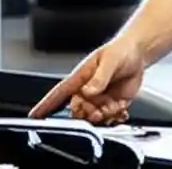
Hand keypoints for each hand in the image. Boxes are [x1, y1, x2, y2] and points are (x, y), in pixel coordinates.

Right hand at [27, 39, 145, 123]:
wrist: (137, 55)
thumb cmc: (119, 51)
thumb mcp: (109, 60)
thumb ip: (99, 77)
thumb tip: (88, 91)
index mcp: (80, 78)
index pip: (58, 93)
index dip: (45, 105)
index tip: (34, 116)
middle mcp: (86, 92)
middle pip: (77, 113)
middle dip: (88, 115)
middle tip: (100, 108)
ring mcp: (98, 100)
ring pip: (94, 119)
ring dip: (104, 116)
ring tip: (114, 104)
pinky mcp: (111, 106)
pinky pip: (109, 119)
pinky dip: (115, 117)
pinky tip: (120, 108)